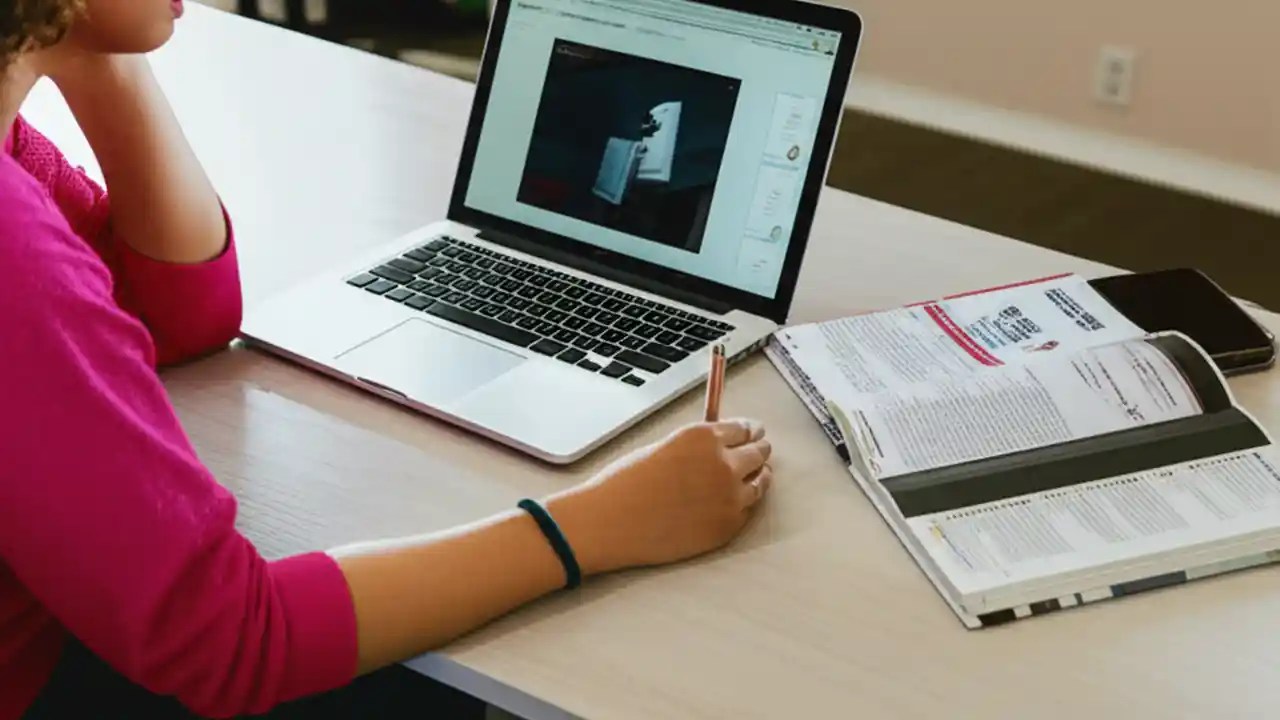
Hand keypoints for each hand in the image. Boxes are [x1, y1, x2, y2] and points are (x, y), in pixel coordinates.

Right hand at [548, 420, 772, 575]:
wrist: (610, 522)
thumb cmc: (626, 484)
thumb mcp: (663, 446)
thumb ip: (697, 445)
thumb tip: (719, 446)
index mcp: (705, 437)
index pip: (745, 428)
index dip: (751, 430)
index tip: (754, 432)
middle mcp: (723, 464)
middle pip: (759, 453)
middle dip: (758, 450)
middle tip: (758, 451)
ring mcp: (729, 498)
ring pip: (760, 482)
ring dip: (758, 477)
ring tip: (756, 476)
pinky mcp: (727, 527)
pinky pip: (747, 511)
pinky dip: (743, 505)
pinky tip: (734, 502)